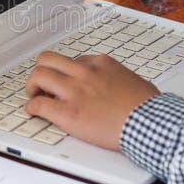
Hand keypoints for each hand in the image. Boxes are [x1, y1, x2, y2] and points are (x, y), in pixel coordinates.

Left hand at [24, 52, 157, 150]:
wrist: (152, 124)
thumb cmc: (148, 108)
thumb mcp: (134, 81)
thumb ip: (119, 79)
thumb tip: (119, 84)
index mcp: (101, 64)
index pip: (72, 61)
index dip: (65, 74)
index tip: (64, 82)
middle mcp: (85, 73)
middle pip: (47, 59)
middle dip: (41, 71)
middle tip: (41, 84)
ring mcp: (75, 91)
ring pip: (38, 75)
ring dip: (32, 86)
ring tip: (35, 96)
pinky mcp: (69, 113)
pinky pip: (39, 105)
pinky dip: (31, 108)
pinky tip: (33, 112)